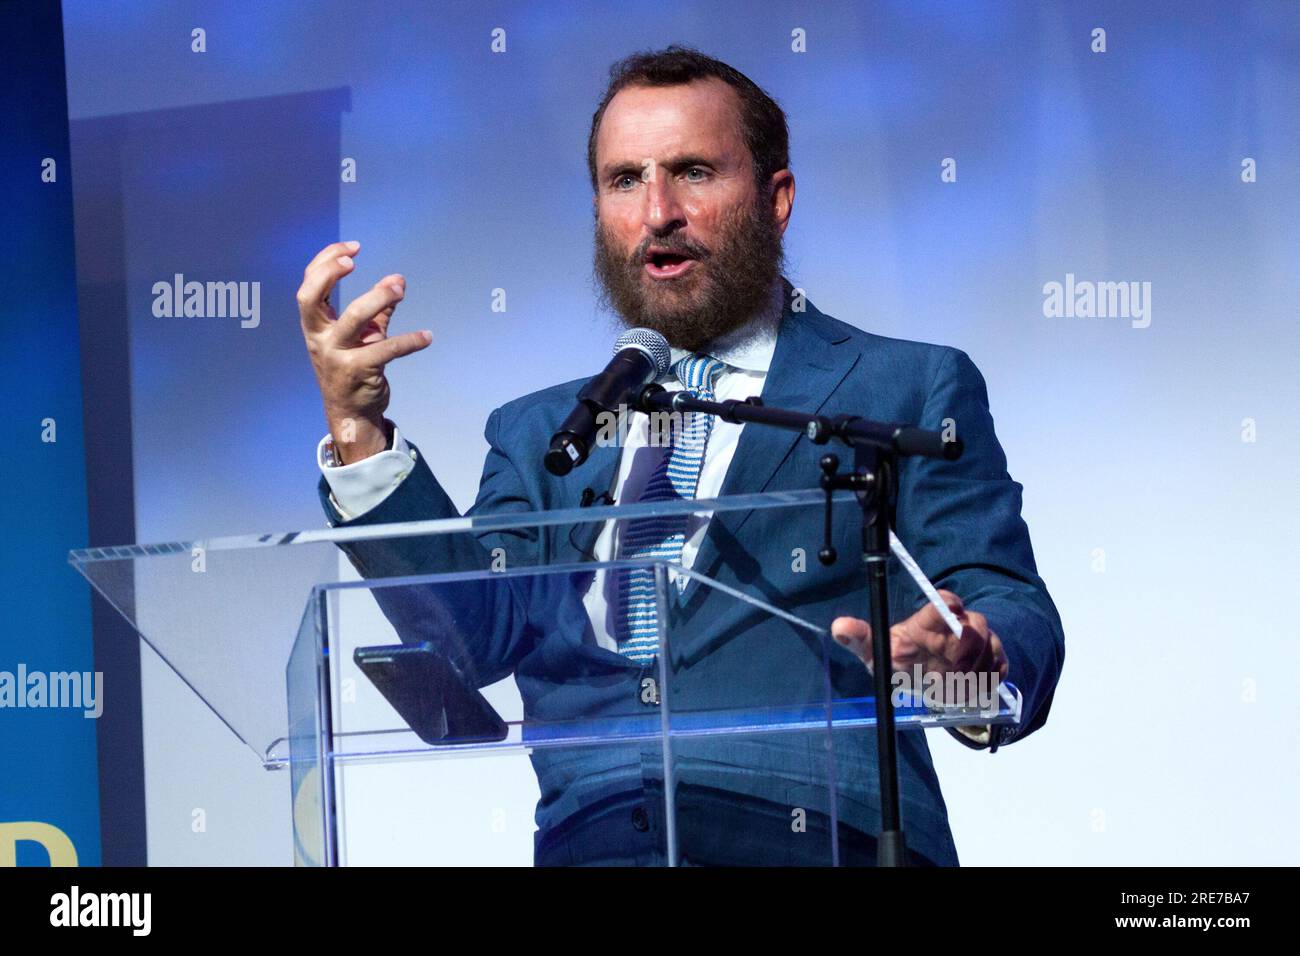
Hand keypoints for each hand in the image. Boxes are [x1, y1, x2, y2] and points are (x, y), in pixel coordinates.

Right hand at [297, 241, 431, 463]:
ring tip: (399, 288)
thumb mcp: (362, 336)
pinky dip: (409, 341)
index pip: (308, 284)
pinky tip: (427, 337)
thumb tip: (398, 280)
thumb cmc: (353, 367)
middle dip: (329, 274)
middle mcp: (319, 338)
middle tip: (355, 261)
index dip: (325, 261)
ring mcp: (336, 356)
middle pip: (310, 298)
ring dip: (378, 298)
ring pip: (353, 319)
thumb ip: (378, 309)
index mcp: (314, 325)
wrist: (350, 413)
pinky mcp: (358, 372)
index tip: (352, 248)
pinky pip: (386, 350)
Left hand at [831, 590, 1007, 707]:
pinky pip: (1000, 668)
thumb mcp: (877, 652)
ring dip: (974, 671)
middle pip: (975, 625)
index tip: (947, 618)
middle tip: (949, 672)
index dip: (949, 606)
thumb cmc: (899, 661)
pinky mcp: (994, 661)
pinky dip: (987, 681)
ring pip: (989, 647)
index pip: (944, 601)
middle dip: (965, 650)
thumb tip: (837, 627)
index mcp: (929, 621)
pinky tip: (969, 691)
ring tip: (953, 686)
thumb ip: (860, 639)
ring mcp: (979, 644)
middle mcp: (957, 627)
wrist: (928, 683)